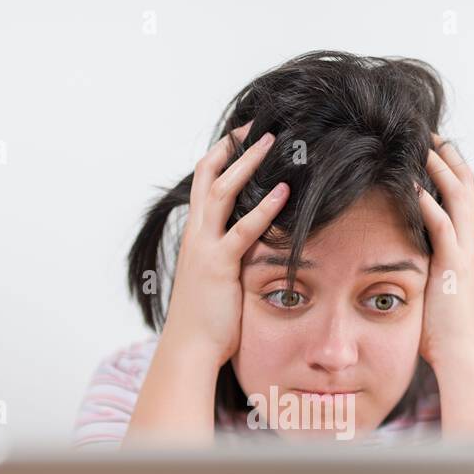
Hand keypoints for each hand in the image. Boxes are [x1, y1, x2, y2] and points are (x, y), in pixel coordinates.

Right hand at [161, 121, 290, 365]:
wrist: (189, 348)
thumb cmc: (207, 319)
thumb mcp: (219, 278)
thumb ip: (232, 256)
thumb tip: (258, 246)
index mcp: (196, 235)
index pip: (205, 183)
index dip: (221, 156)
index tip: (241, 136)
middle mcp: (196, 234)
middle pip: (208, 174)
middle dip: (232, 146)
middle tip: (256, 124)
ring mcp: (204, 247)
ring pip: (222, 192)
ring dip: (247, 163)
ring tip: (272, 142)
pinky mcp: (218, 265)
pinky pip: (243, 230)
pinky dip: (265, 208)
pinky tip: (284, 192)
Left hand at [416, 135, 473, 369]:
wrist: (460, 354)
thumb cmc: (442, 333)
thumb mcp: (430, 293)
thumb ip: (420, 271)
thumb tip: (398, 265)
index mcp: (462, 249)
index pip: (459, 201)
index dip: (449, 174)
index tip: (433, 152)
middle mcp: (466, 245)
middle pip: (464, 189)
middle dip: (449, 159)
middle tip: (432, 134)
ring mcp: (462, 253)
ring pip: (458, 198)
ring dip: (441, 170)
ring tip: (426, 146)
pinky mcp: (452, 266)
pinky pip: (442, 227)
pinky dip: (430, 204)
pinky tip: (414, 186)